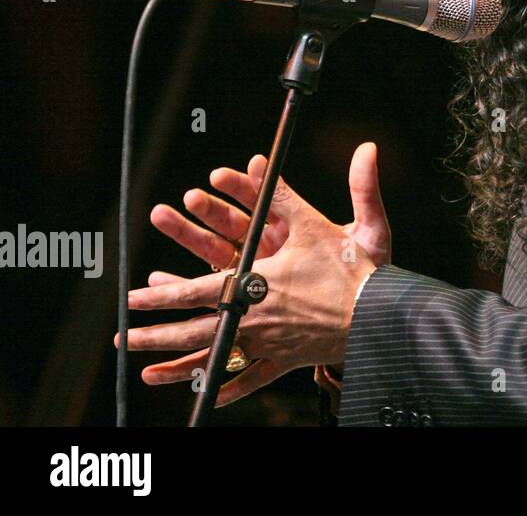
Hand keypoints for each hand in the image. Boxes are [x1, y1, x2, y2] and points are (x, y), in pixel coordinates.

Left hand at [114, 142, 391, 407]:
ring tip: (147, 371)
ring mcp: (270, 342)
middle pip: (196, 329)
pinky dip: (232, 388)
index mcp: (260, 282)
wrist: (381, 317)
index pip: (200, 288)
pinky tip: (210, 398)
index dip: (164, 293)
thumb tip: (355, 149)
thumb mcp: (330, 224)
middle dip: (155, 334)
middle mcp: (257, 316)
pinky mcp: (288, 360)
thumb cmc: (355, 270)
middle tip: (123, 337)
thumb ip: (315, 189)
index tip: (134, 296)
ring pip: (216, 357)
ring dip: (177, 366)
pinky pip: (254, 377)